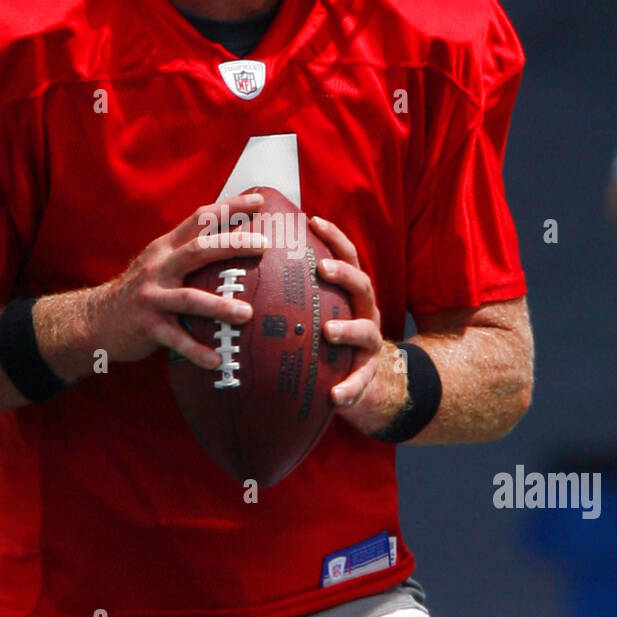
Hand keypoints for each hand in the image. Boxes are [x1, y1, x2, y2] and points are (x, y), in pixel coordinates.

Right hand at [85, 193, 267, 369]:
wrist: (95, 319)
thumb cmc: (142, 291)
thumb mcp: (160, 263)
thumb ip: (189, 252)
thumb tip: (235, 244)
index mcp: (166, 248)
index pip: (200, 219)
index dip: (229, 207)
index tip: (258, 199)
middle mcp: (159, 267)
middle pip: (198, 250)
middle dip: (232, 245)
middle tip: (263, 245)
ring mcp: (152, 297)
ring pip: (189, 298)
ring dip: (220, 306)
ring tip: (247, 314)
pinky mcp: (147, 326)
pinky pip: (176, 340)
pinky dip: (197, 351)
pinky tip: (217, 360)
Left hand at [309, 214, 385, 430]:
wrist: (359, 380)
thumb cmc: (323, 337)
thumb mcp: (313, 309)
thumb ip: (292, 289)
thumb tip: (247, 261)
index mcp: (349, 293)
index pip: (346, 256)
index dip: (334, 237)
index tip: (313, 220)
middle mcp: (364, 312)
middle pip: (362, 285)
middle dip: (344, 275)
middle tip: (323, 269)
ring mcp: (369, 344)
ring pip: (366, 332)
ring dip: (348, 330)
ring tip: (329, 331)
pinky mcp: (367, 374)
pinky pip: (360, 382)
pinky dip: (349, 388)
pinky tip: (335, 396)